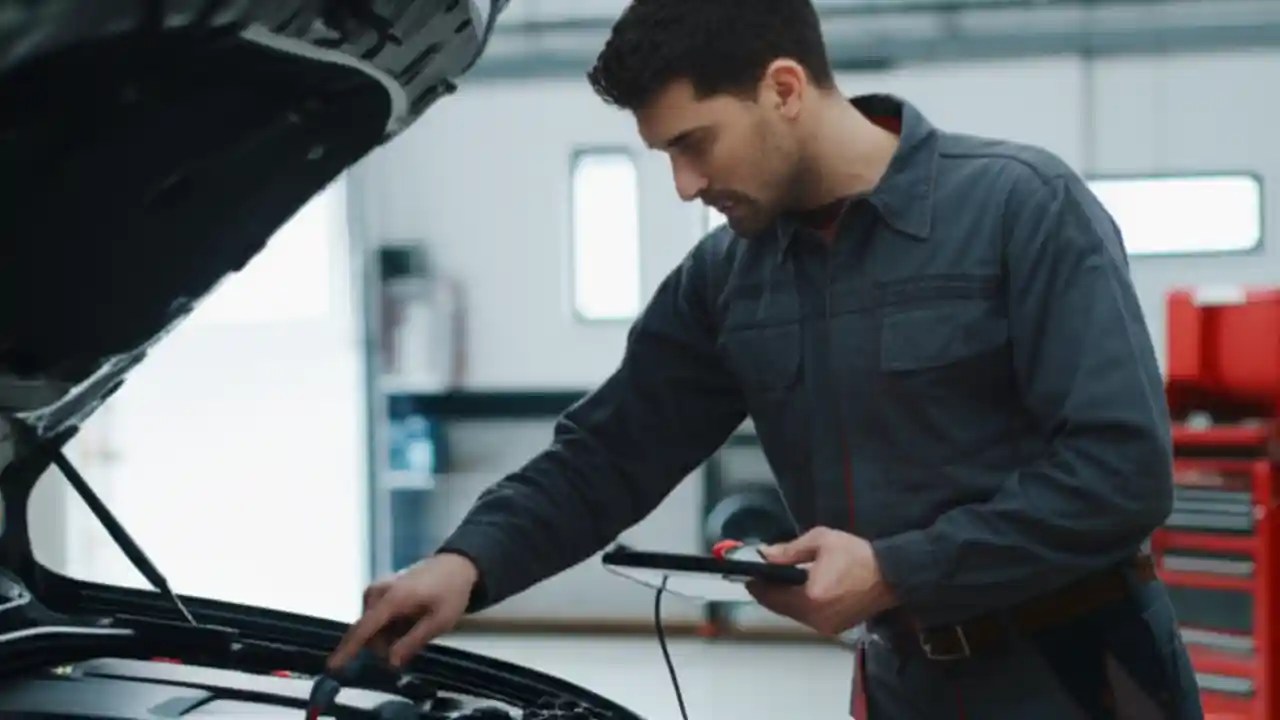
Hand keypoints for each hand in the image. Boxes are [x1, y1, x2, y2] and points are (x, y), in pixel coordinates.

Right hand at [327, 552, 478, 671]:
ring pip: (372, 627)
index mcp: (392, 599)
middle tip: (413, 641)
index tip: (332, 667)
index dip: (347, 650)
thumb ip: (413, 641)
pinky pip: (376, 618)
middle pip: (368, 633)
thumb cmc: (450, 593)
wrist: (455, 566)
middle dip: (384, 645)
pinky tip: (409, 619)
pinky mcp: (378, 590)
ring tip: (415, 625)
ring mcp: (376, 589)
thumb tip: (390, 662)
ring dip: (388, 636)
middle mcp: (377, 592)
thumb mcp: (439, 621)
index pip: (364, 629)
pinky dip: (389, 626)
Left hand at [747, 527, 897, 636]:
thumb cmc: (857, 555)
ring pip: (792, 614)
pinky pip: (807, 617)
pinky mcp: (834, 628)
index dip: (757, 585)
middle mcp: (815, 617)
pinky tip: (796, 591)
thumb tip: (765, 554)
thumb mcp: (821, 541)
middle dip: (768, 593)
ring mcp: (825, 626)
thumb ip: (790, 550)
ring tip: (775, 582)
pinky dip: (798, 605)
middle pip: (780, 608)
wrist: (892, 575)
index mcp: (810, 597)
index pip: (772, 595)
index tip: (747, 575)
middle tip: (758, 577)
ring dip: (782, 600)